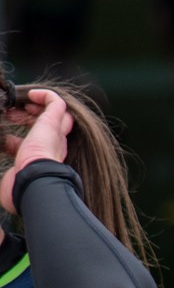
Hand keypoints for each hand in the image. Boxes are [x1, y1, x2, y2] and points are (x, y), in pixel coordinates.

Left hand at [1, 88, 73, 214]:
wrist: (35, 185)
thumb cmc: (23, 192)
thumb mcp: (8, 185)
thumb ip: (5, 186)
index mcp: (43, 162)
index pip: (36, 145)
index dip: (18, 137)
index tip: (4, 138)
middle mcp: (53, 148)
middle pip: (47, 126)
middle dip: (27, 118)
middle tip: (11, 116)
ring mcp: (54, 135)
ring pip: (54, 112)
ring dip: (34, 106)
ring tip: (18, 105)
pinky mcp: (54, 124)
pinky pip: (56, 102)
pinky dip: (44, 95)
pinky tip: (30, 96)